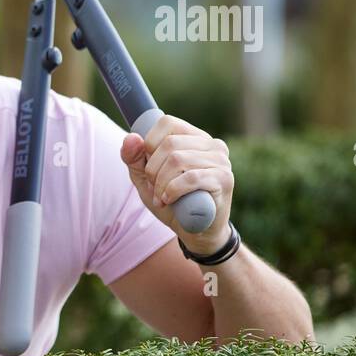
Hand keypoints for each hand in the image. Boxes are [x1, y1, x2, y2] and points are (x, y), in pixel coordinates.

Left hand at [120, 114, 233, 254]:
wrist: (197, 232)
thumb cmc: (172, 201)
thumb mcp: (146, 179)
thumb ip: (134, 158)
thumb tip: (131, 137)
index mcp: (195, 138)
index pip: (167, 122)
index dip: (149, 143)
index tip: (149, 166)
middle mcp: (212, 145)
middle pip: (169, 144)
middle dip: (152, 169)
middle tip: (154, 187)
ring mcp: (221, 161)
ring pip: (177, 160)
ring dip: (161, 183)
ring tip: (161, 197)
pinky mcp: (224, 179)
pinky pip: (189, 178)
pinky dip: (171, 191)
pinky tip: (168, 201)